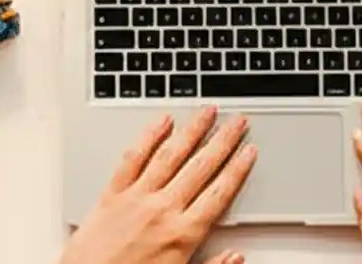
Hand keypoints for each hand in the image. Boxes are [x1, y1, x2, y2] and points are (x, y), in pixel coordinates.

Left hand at [58, 107, 255, 263]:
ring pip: (171, 155)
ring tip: (207, 112)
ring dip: (192, 130)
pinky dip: (149, 136)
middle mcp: (162, 210)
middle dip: (223, 141)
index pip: (219, 193)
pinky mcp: (112, 194)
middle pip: (201, 167)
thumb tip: (236, 257)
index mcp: (182, 234)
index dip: (237, 169)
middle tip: (237, 122)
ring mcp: (137, 198)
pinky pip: (133, 158)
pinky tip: (162, 121)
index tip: (249, 151)